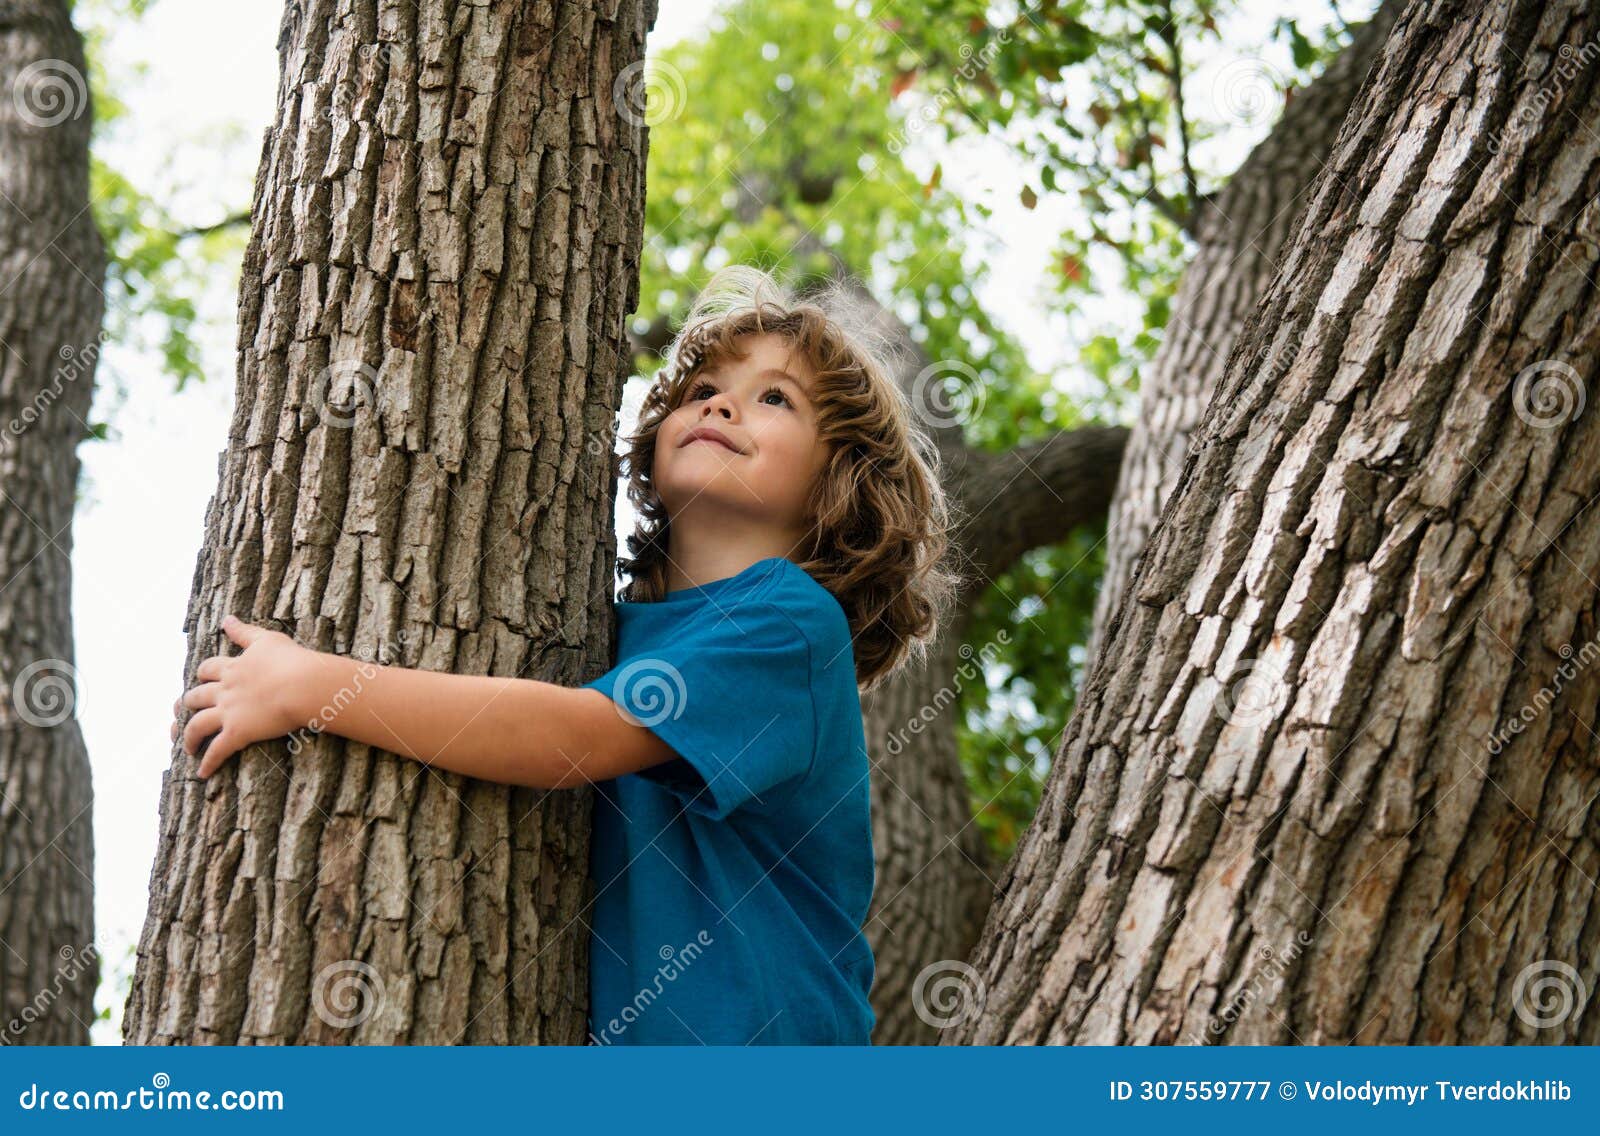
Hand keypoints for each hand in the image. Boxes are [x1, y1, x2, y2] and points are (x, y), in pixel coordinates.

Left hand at [171, 614, 313, 777]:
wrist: (303, 684)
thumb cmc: (291, 660)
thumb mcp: (267, 639)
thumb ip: (244, 631)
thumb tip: (227, 618)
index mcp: (232, 668)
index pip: (208, 669)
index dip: (203, 674)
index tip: (202, 678)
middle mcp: (224, 690)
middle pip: (195, 697)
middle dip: (186, 705)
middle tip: (181, 712)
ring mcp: (228, 712)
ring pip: (196, 726)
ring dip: (189, 737)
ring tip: (187, 747)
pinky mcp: (237, 732)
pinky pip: (217, 751)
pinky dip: (208, 763)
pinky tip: (202, 773)